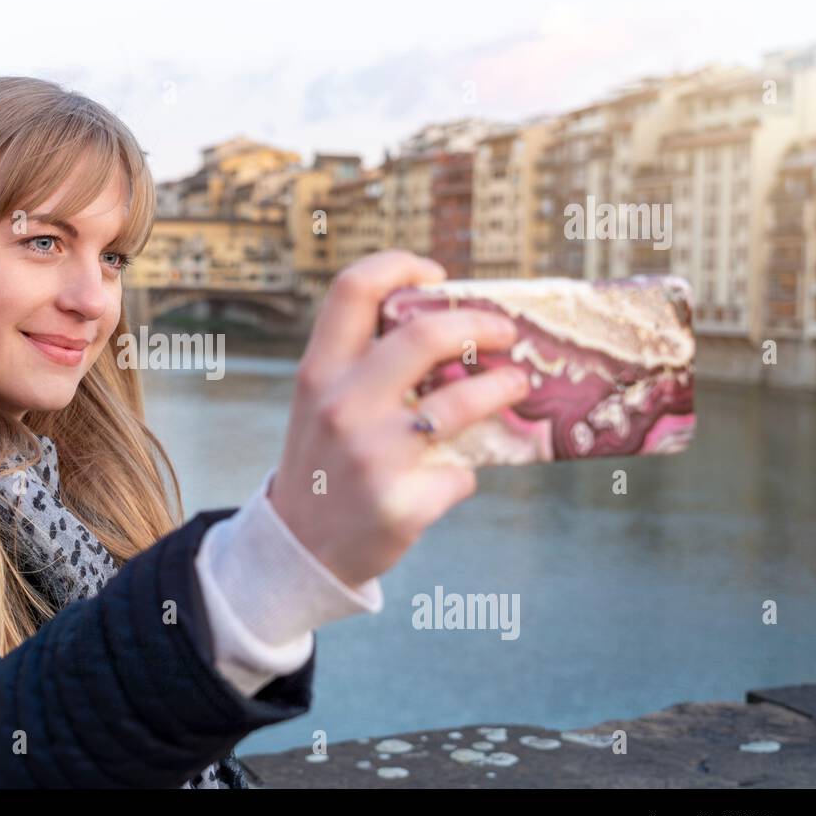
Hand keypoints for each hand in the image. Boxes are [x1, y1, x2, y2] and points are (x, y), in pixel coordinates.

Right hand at [268, 251, 529, 588]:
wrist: (299, 549)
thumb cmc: (323, 463)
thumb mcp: (319, 403)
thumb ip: (362, 364)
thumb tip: (447, 324)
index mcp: (319, 373)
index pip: (354, 289)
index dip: (402, 266)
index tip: (438, 276)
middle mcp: (342, 406)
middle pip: (426, 335)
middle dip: (481, 324)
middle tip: (505, 333)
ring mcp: (373, 456)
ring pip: (464, 402)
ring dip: (504, 388)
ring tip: (517, 386)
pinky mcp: (402, 504)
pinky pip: (461, 472)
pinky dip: (463, 472)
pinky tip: (451, 476)